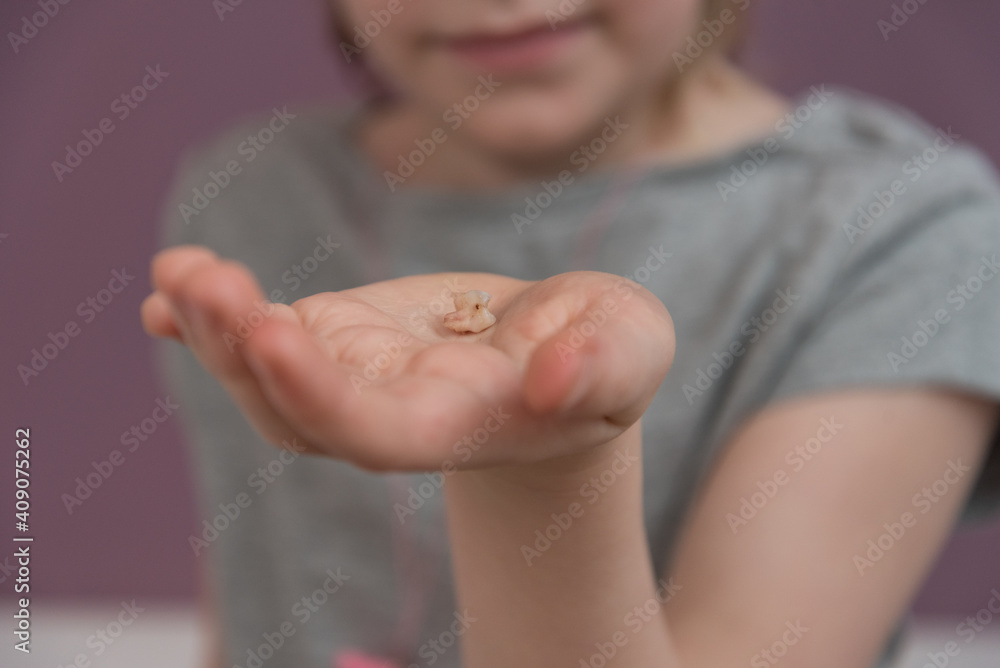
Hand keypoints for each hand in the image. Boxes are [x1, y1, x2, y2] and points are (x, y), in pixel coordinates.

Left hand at [141, 246, 673, 471]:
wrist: (562, 356)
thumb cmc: (603, 352)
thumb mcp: (626, 348)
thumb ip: (601, 366)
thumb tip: (553, 381)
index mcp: (462, 425)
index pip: (380, 433)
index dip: (322, 395)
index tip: (271, 331)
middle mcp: (395, 418)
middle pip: (300, 414)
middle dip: (244, 353)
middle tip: (208, 281)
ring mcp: (359, 381)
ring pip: (269, 379)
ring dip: (215, 330)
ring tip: (182, 271)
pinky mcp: (340, 341)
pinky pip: (265, 339)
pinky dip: (209, 322)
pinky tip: (169, 289)